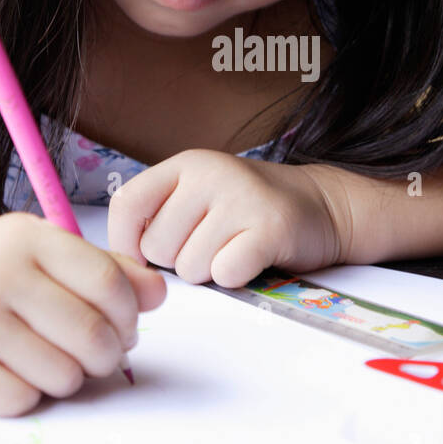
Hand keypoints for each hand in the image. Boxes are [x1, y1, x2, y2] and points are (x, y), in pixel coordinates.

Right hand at [0, 212, 165, 415]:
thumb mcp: (45, 252)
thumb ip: (107, 269)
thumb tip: (159, 294)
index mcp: (28, 237)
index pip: (108, 283)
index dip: (129, 316)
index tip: (125, 327)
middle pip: (91, 335)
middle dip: (107, 355)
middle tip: (97, 354)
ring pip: (62, 375)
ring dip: (70, 378)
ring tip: (52, 360)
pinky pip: (21, 400)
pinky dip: (29, 395)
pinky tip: (13, 371)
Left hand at [107, 149, 350, 286]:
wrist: (324, 207)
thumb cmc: (250, 212)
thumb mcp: (200, 195)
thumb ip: (160, 215)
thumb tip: (118, 261)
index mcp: (186, 164)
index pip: (126, 204)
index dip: (124, 241)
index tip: (142, 257)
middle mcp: (210, 174)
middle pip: (156, 247)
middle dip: (178, 261)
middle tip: (211, 246)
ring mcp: (241, 198)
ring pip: (189, 268)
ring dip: (209, 272)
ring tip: (234, 249)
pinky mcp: (269, 228)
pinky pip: (224, 275)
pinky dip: (235, 278)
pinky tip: (252, 260)